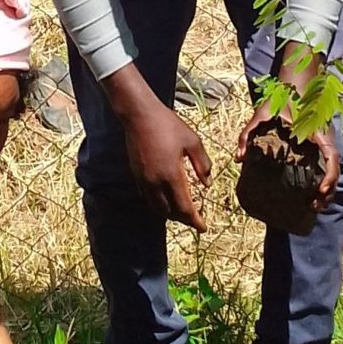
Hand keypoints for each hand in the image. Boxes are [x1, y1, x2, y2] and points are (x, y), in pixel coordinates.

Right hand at [121, 102, 210, 230]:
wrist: (139, 115)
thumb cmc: (168, 125)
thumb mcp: (192, 141)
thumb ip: (203, 164)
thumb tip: (207, 184)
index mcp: (171, 175)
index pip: (184, 208)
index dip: (195, 221)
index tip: (204, 228)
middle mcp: (155, 182)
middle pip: (170, 212)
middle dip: (184, 219)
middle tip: (195, 221)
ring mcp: (143, 180)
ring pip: (157, 207)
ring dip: (170, 213)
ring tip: (182, 212)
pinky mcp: (136, 175)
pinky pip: (148, 197)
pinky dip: (159, 203)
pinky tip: (166, 198)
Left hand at [235, 98, 340, 208]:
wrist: (296, 83)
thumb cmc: (281, 97)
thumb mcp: (261, 114)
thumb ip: (248, 134)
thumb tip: (239, 159)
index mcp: (317, 132)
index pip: (332, 158)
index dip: (330, 177)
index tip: (320, 191)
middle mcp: (325, 139)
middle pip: (335, 170)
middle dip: (327, 192)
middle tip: (312, 207)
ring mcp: (324, 142)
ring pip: (332, 170)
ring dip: (326, 189)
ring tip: (312, 205)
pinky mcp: (319, 144)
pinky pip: (326, 165)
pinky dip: (323, 180)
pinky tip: (312, 191)